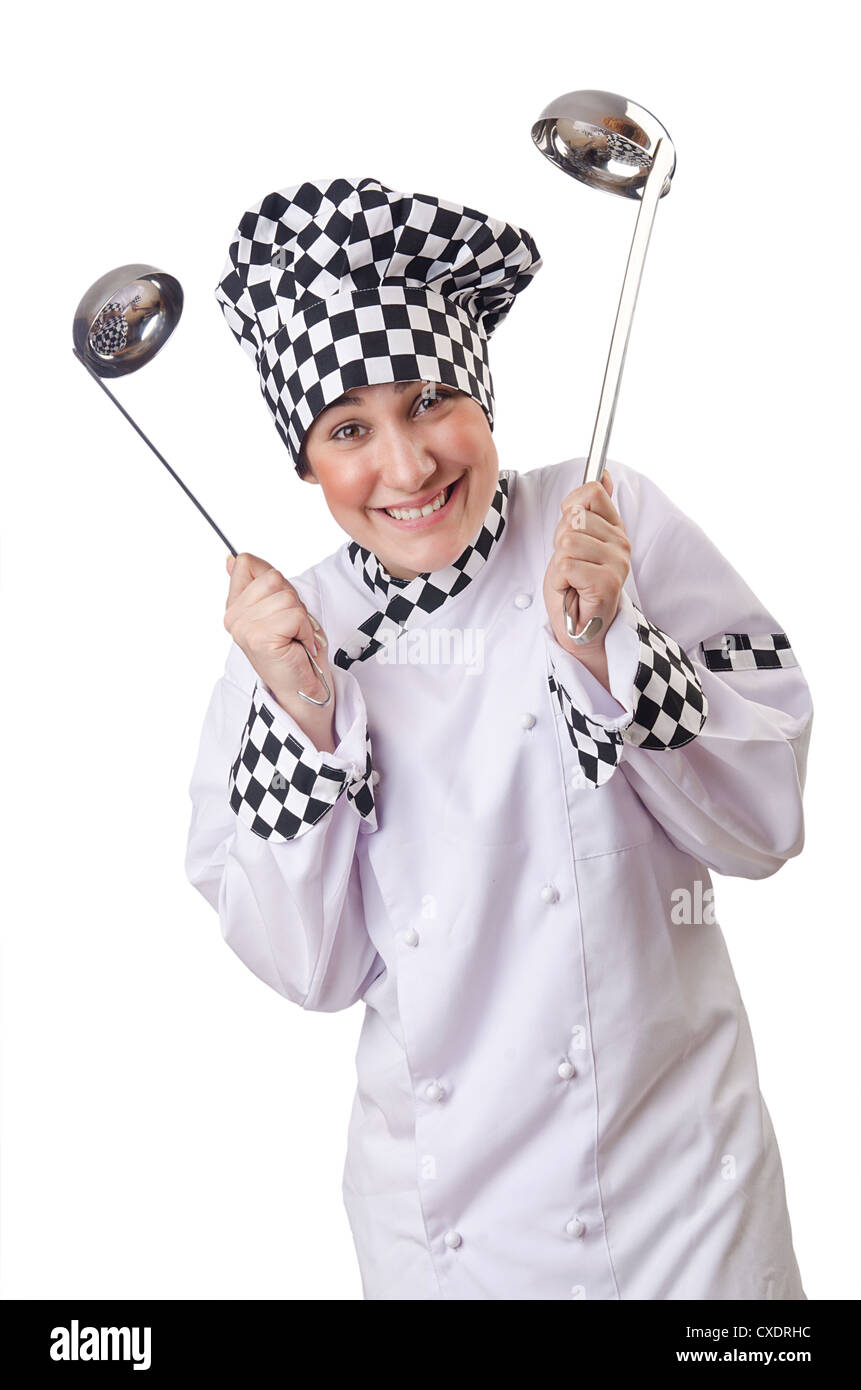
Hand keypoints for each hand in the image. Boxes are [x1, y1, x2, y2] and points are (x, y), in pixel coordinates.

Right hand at [224, 552, 331, 711]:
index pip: (246, 562)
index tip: (278, 606)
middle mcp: (233, 616)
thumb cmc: (292, 647)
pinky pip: (295, 616)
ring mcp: (244, 627)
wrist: (300, 685)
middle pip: (273, 577)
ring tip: (294, 637)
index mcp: (234, 605)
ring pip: (287, 597)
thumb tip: (230, 558)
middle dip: (292, 600)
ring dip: (301, 618)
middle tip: (291, 626)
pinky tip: (297, 646)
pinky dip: (305, 631)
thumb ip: (256, 582)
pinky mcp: (260, 638)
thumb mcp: (275, 607)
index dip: (274, 580)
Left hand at [542, 469, 630, 663]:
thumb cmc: (575, 585)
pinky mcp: (607, 583)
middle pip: (574, 519)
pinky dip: (559, 579)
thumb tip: (603, 474)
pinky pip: (567, 564)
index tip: (571, 533)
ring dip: (559, 563)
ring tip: (570, 578)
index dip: (570, 510)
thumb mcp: (577, 539)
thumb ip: (588, 508)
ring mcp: (617, 563)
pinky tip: (570, 590)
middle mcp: (621, 543)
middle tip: (570, 565)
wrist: (579, 627)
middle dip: (560, 542)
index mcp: (615, 528)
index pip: (591, 492)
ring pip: (568, 542)